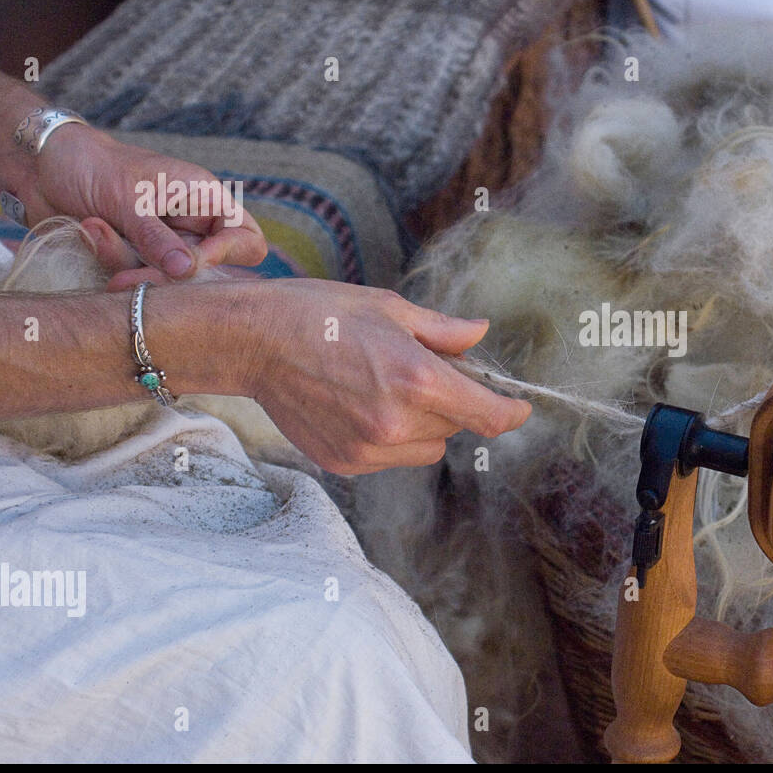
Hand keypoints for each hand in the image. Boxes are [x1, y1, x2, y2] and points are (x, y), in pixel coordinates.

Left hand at [26, 124, 266, 288]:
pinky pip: (135, 279)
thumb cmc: (93, 165)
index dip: (226, 255)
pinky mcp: (137, 261)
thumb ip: (157, 238)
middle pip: (206, 271)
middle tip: (127, 275)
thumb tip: (187, 271)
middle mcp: (191, 227)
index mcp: (205, 200)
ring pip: (166, 281)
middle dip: (164, 276)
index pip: (247, 239)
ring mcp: (164, 247)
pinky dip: (108, 261)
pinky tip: (88, 231)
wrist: (41, 166)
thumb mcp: (128, 198)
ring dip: (125, 262)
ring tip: (94, 229)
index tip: (188, 263)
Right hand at [239, 280, 530, 472]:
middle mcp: (397, 423)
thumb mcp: (390, 309)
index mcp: (417, 380)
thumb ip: (443, 331)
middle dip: (450, 402)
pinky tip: (359, 404)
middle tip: (419, 369)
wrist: (253, 342)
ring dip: (423, 425)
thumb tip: (480, 335)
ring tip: (383, 387)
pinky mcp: (347, 463)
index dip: (511, 412)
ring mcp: (370, 449)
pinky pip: (392, 457)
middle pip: (456, 427)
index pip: (488, 415)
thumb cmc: (321, 315)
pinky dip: (391, 437)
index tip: (519, 407)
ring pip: (427, 448)